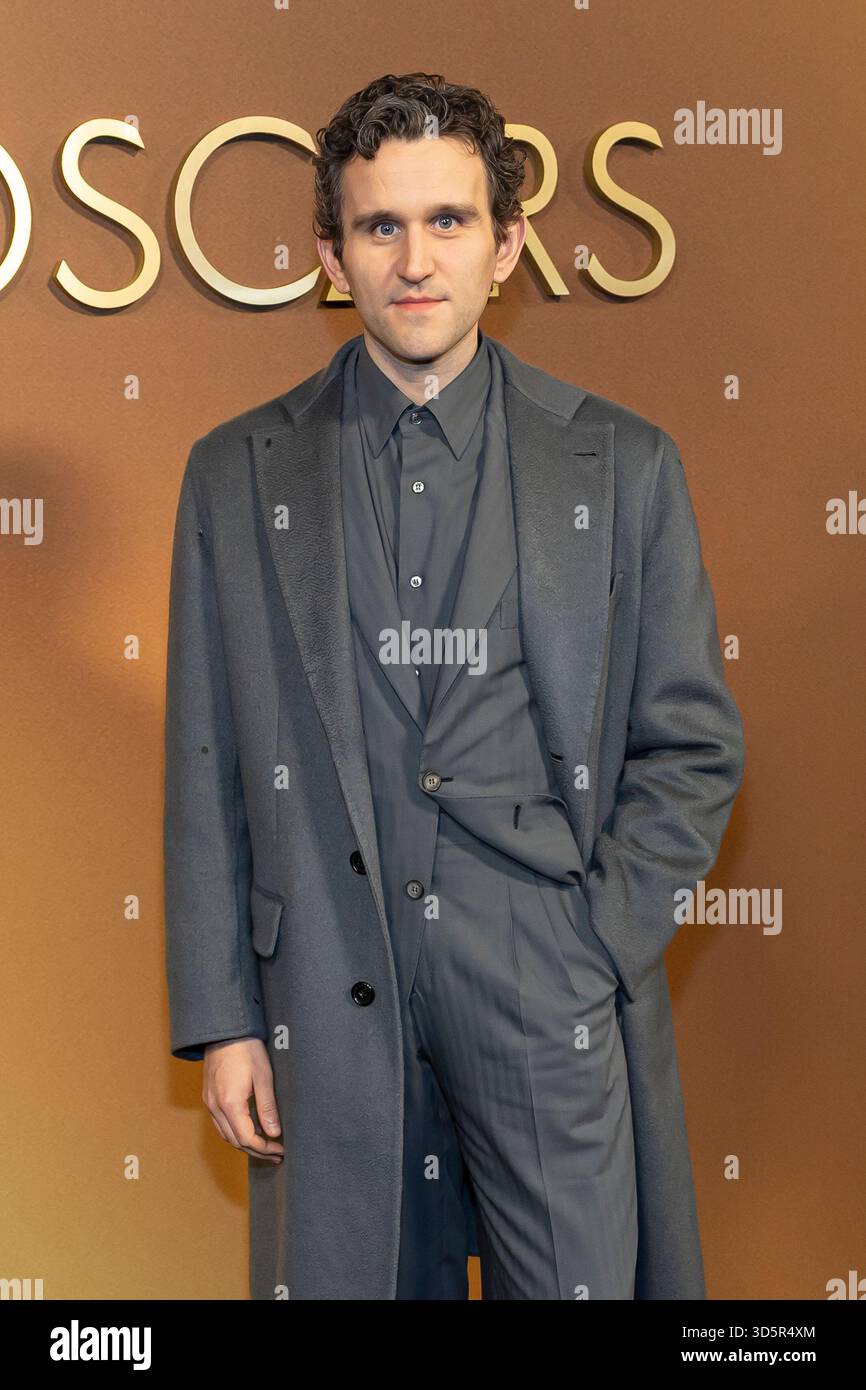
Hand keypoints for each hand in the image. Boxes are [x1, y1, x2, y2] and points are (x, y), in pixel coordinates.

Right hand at [202, 1038, 283, 1161]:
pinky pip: (220, 1124)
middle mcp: (216, 1107)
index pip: (246, 1138)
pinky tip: (249, 1129)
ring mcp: (210, 1102)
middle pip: (235, 1141)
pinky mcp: (209, 1097)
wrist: (225, 1030)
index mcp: (230, 1103)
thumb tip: (274, 1133)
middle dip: (256, 1150)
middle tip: (276, 1153)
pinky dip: (235, 1132)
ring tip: (266, 1145)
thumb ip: (268, 1107)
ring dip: (245, 1143)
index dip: (264, 1148)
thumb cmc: (247, 1049)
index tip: (280, 1149)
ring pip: (226, 1135)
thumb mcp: (263, 1077)